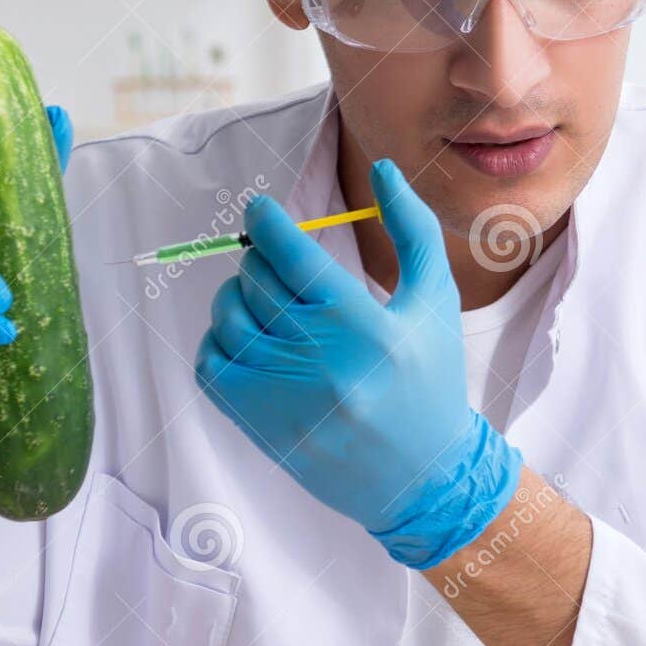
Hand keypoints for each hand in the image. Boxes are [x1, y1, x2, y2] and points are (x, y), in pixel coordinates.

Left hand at [195, 159, 521, 568]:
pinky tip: (247, 340)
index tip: (260, 210)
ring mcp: (283, 396)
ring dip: (236, 298)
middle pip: (256, 281)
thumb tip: (386, 169)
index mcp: (361, 323)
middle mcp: (319, 360)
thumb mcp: (434, 300)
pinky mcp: (259, 424)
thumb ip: (413, 228)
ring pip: (228, 318)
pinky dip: (218, 342)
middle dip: (259, 260)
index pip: (291, 252)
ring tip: (262, 301)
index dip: (266, 221)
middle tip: (274, 264)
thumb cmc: (430, 380)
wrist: (424, 476)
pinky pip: (211, 364)